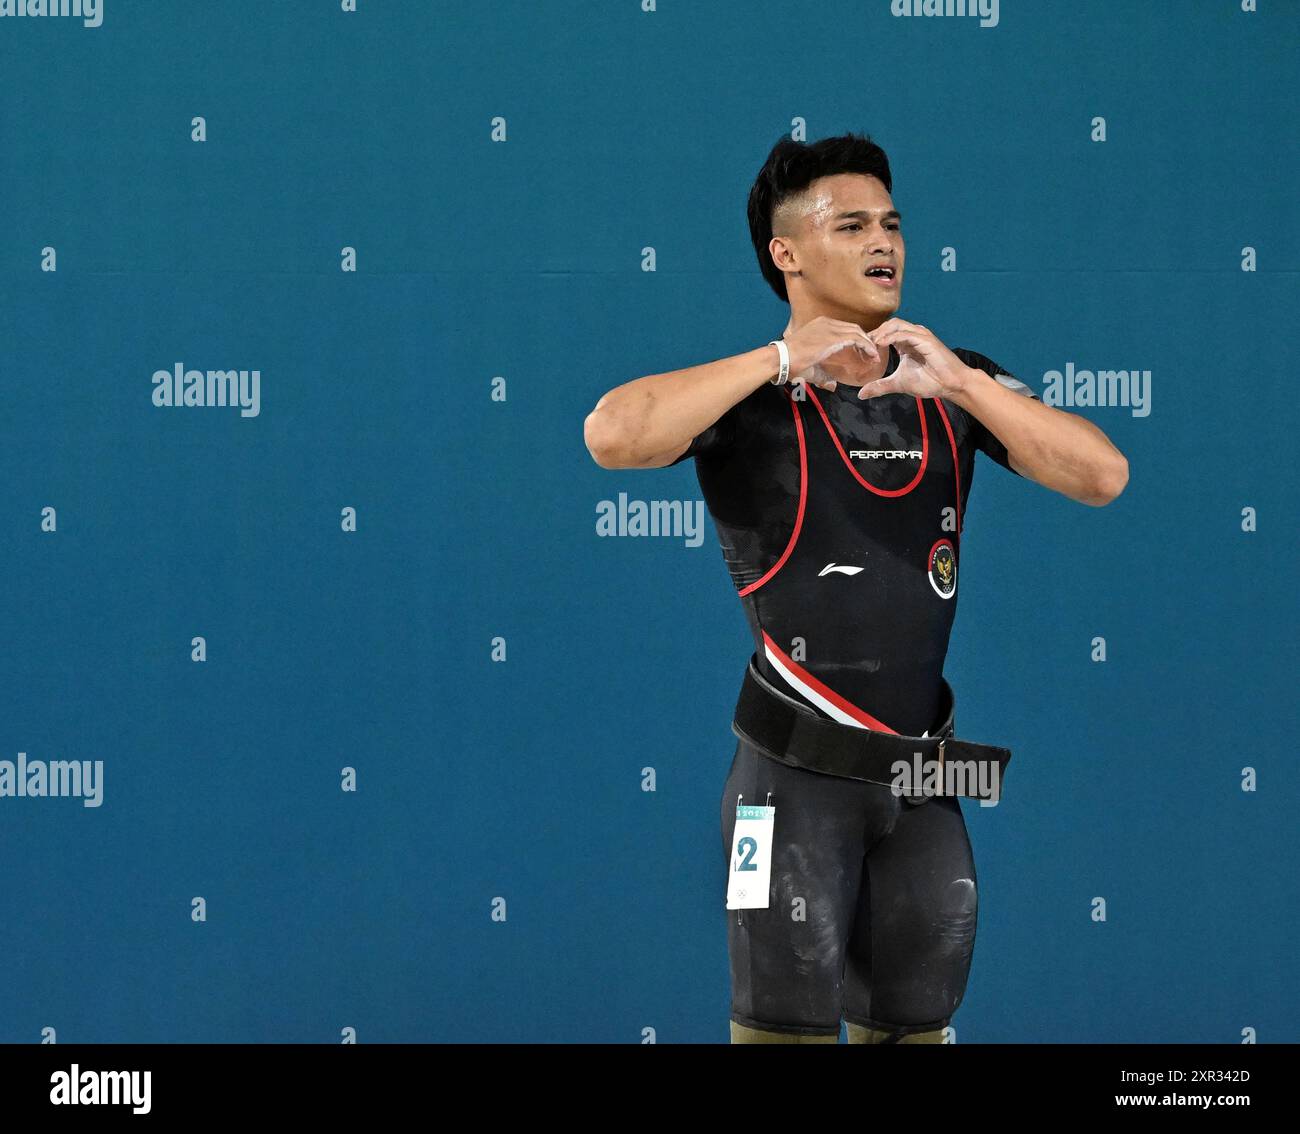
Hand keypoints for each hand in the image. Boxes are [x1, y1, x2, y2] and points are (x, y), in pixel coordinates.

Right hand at [782, 316, 881, 390]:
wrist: (781, 359)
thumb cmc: (791, 364)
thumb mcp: (811, 368)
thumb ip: (824, 376)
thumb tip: (832, 386)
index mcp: (820, 326)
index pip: (844, 329)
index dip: (856, 339)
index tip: (863, 351)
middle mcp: (826, 323)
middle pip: (853, 328)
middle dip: (865, 340)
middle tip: (872, 353)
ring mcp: (830, 328)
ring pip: (857, 331)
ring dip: (868, 343)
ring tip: (874, 355)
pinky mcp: (834, 336)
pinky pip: (857, 338)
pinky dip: (867, 346)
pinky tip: (872, 355)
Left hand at [856, 319, 970, 400]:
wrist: (951, 385)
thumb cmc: (930, 381)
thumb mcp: (898, 383)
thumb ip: (880, 386)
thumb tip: (861, 394)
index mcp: (906, 341)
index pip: (885, 331)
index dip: (872, 338)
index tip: (859, 349)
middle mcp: (913, 334)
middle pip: (888, 324)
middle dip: (874, 333)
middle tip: (861, 345)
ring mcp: (920, 335)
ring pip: (895, 325)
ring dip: (880, 333)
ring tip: (869, 344)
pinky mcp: (925, 339)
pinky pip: (905, 333)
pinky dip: (891, 337)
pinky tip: (880, 344)